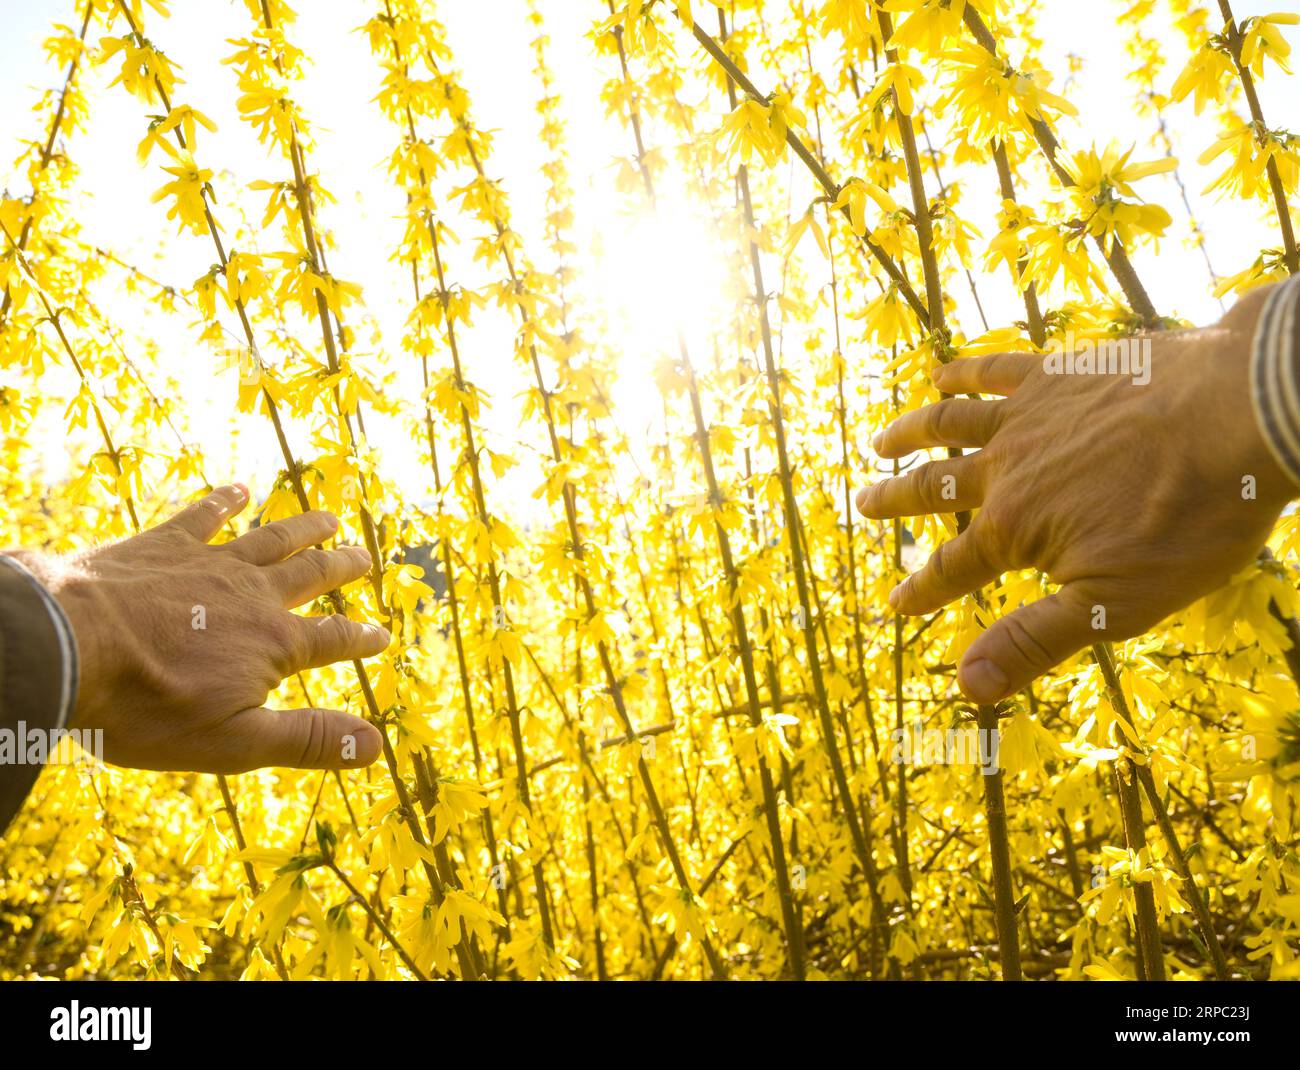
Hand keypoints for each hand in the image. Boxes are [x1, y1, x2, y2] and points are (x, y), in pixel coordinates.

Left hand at [17, 484, 388, 773]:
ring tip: (329, 519)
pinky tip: (238, 490)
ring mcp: (209, 563)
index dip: (360, 639)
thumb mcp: (235, 742)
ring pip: (270, 540)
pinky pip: (203, 516)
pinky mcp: (163, 544)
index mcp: (274, 644)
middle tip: (365, 558)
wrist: (68, 649)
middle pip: (311, 577)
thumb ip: (307, 739)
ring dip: (304, 530)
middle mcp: (253, 595)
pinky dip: (224, 502)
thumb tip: (376, 745)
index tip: (382, 635)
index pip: (333, 640)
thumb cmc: (148, 706)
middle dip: (341, 568)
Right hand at [857, 285, 1296, 704]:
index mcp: (1014, 529)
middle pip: (934, 487)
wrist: (1242, 416)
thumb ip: (1034, 640)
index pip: (952, 567)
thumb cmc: (1188, 518)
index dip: (921, 589)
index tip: (894, 604)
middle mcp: (1006, 469)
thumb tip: (964, 686)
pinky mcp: (1059, 371)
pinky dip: (961, 373)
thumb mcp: (1115, 603)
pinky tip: (942, 374)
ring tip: (882, 440)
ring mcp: (1030, 414)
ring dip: (911, 434)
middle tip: (863, 502)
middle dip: (896, 500)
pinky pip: (994, 369)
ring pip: (950, 424)